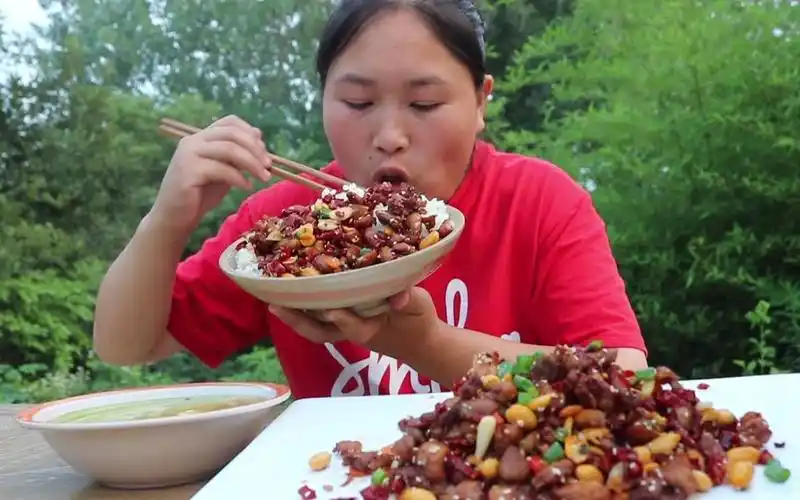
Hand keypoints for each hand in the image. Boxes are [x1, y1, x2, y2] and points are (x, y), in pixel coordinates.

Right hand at [151, 115, 271, 230]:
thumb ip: (236, 155)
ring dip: (252, 163)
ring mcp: (188, 155)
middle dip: (255, 149)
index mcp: (200, 138)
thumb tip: (258, 135)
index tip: (264, 151)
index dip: (250, 132)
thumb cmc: (200, 195)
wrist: (175, 218)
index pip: (229, 122)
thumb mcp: (223, 171)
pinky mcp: (188, 172)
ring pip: (229, 149)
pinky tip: (246, 187)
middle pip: (232, 133)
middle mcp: (192, 141)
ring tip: (264, 177)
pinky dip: (239, 178)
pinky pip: (221, 169)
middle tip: (269, 166)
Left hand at [269, 287, 440, 350]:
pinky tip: (288, 297)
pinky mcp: (344, 322)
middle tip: (277, 306)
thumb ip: (408, 300)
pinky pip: (319, 320)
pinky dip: (303, 312)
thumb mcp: (419, 307)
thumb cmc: (418, 321)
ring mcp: (346, 328)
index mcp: (372, 328)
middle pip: (322, 330)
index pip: (354, 326)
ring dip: (295, 318)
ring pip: (316, 328)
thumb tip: (399, 296)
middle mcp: (354, 330)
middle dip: (300, 320)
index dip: (342, 319)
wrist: (420, 341)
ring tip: (273, 303)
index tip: (331, 310)